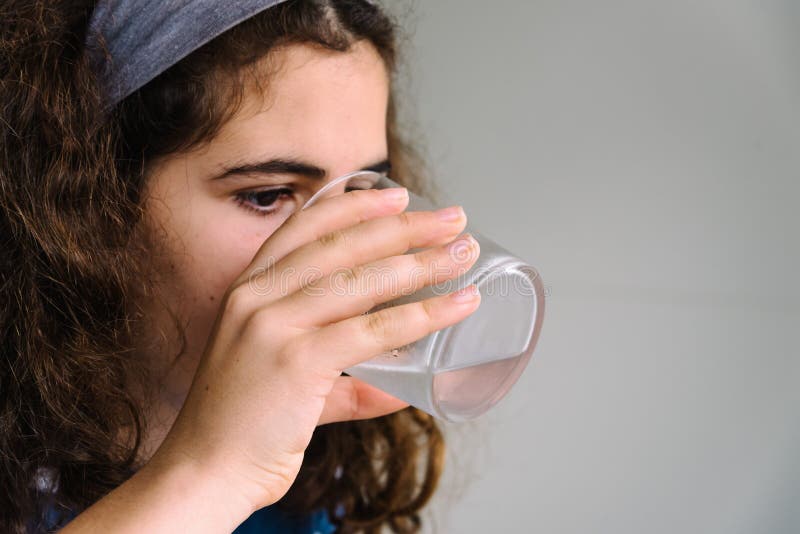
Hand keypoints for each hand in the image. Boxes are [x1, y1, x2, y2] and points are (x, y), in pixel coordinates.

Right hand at [149, 186, 480, 513]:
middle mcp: (256, 296)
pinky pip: (373, 330)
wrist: (203, 472)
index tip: (396, 194)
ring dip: (422, 263)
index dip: (354, 206)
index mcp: (248, 289)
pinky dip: (421, 316)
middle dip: (404, 226)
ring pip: (362, 281)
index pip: (304, 227)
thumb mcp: (290, 381)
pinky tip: (456, 307)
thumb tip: (401, 385)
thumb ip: (347, 377)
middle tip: (452, 219)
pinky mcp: (297, 360)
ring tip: (464, 254)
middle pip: (342, 244)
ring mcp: (274, 325)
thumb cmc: (241, 426)